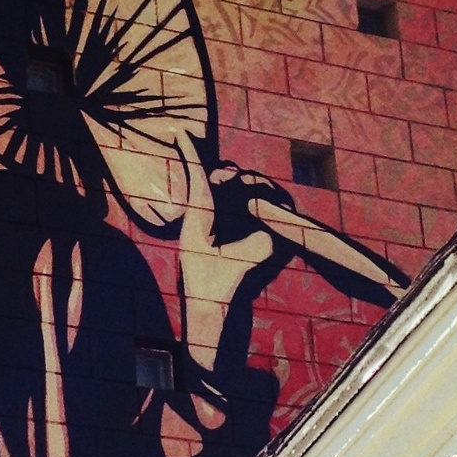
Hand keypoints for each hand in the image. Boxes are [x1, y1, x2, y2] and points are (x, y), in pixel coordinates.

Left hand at [178, 132, 280, 368]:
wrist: (208, 320)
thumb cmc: (214, 296)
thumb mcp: (233, 273)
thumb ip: (250, 252)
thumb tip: (269, 236)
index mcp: (196, 226)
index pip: (196, 186)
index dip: (192, 159)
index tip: (183, 135)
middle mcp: (202, 224)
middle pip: (218, 186)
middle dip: (237, 178)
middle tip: (259, 183)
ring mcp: (212, 232)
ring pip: (230, 198)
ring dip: (250, 192)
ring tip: (274, 198)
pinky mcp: (223, 242)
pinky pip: (239, 214)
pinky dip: (255, 208)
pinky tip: (274, 208)